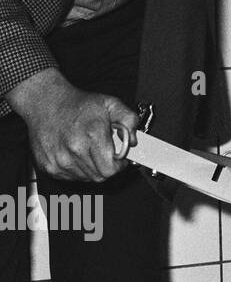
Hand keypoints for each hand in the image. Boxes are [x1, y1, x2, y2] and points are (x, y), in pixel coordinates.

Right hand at [5, 67, 138, 181]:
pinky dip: (77, 169)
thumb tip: (133, 141)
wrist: (46, 103)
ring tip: (89, 149)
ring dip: (92, 168)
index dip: (119, 165)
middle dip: (107, 166)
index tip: (119, 158)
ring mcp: (60, 160)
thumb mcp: (110, 104)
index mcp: (92, 135)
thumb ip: (129, 120)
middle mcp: (74, 150)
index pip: (111, 169)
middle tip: (105, 152)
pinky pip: (71, 177)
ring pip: (86, 178)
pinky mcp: (49, 166)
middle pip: (100, 176)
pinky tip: (76, 153)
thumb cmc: (77, 104)